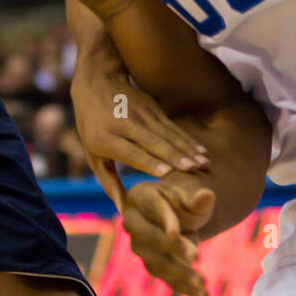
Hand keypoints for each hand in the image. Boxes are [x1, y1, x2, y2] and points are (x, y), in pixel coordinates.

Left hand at [71, 43, 208, 210]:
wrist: (97, 83)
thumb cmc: (93, 128)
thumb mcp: (93, 155)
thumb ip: (109, 183)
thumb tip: (124, 212)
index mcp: (104, 138)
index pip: (130, 151)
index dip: (148, 161)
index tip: (166, 172)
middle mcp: (124, 124)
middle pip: (153, 142)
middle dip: (175, 156)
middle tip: (194, 170)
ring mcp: (140, 114)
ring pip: (167, 134)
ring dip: (187, 149)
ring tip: (203, 163)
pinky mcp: (153, 108)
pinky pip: (173, 127)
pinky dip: (187, 139)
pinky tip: (201, 150)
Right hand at [121, 177, 215, 295]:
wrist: (185, 213)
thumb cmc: (187, 199)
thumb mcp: (195, 195)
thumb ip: (200, 198)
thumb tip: (207, 196)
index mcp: (139, 196)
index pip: (153, 208)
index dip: (165, 221)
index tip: (177, 234)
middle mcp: (132, 222)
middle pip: (149, 239)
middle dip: (173, 249)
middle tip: (197, 257)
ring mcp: (140, 246)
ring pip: (157, 263)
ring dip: (180, 274)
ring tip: (202, 282)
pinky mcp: (151, 264)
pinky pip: (166, 278)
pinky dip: (185, 287)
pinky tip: (203, 294)